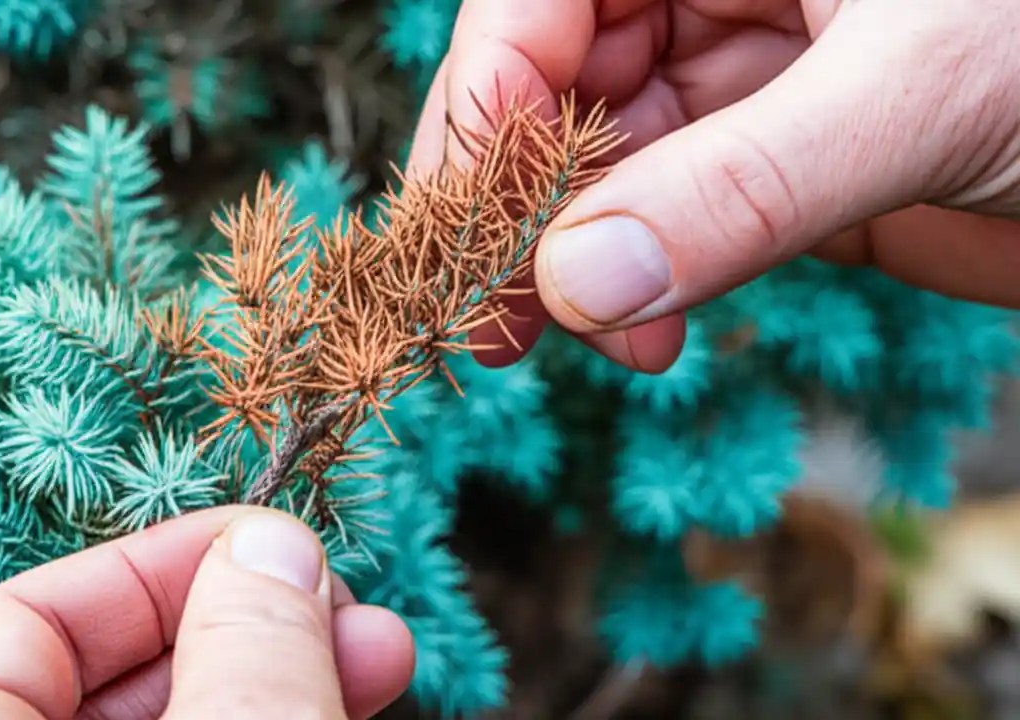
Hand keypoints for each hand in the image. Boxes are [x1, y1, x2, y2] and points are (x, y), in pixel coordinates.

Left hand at [0, 507, 414, 718]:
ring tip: (384, 649)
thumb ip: (243, 658)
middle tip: (347, 601)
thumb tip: (271, 545)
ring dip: (280, 670)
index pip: (19, 622)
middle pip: (105, 674)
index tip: (266, 542)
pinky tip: (350, 695)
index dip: (150, 564)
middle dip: (243, 618)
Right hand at [410, 0, 1019, 371]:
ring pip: (605, 163)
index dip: (491, 102)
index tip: (475, 222)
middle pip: (554, 84)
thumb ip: (740, 189)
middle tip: (493, 314)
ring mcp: (745, 75)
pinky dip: (641, 282)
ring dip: (575, 258)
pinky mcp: (771, 162)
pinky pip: (668, 219)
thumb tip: (579, 283)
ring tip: (582, 340)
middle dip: (521, 202)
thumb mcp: (916, 95)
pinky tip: (643, 333)